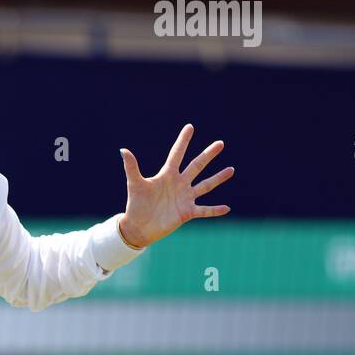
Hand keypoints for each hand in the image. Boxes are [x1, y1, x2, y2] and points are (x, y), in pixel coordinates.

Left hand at [119, 123, 233, 247]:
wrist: (138, 227)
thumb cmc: (136, 204)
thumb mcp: (135, 185)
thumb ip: (131, 167)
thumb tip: (123, 149)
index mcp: (167, 175)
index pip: (177, 154)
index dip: (183, 141)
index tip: (190, 127)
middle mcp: (179, 184)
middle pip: (196, 166)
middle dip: (208, 155)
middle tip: (220, 143)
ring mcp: (184, 198)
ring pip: (205, 185)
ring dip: (218, 178)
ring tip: (231, 169)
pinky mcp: (187, 212)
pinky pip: (204, 210)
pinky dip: (215, 210)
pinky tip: (227, 208)